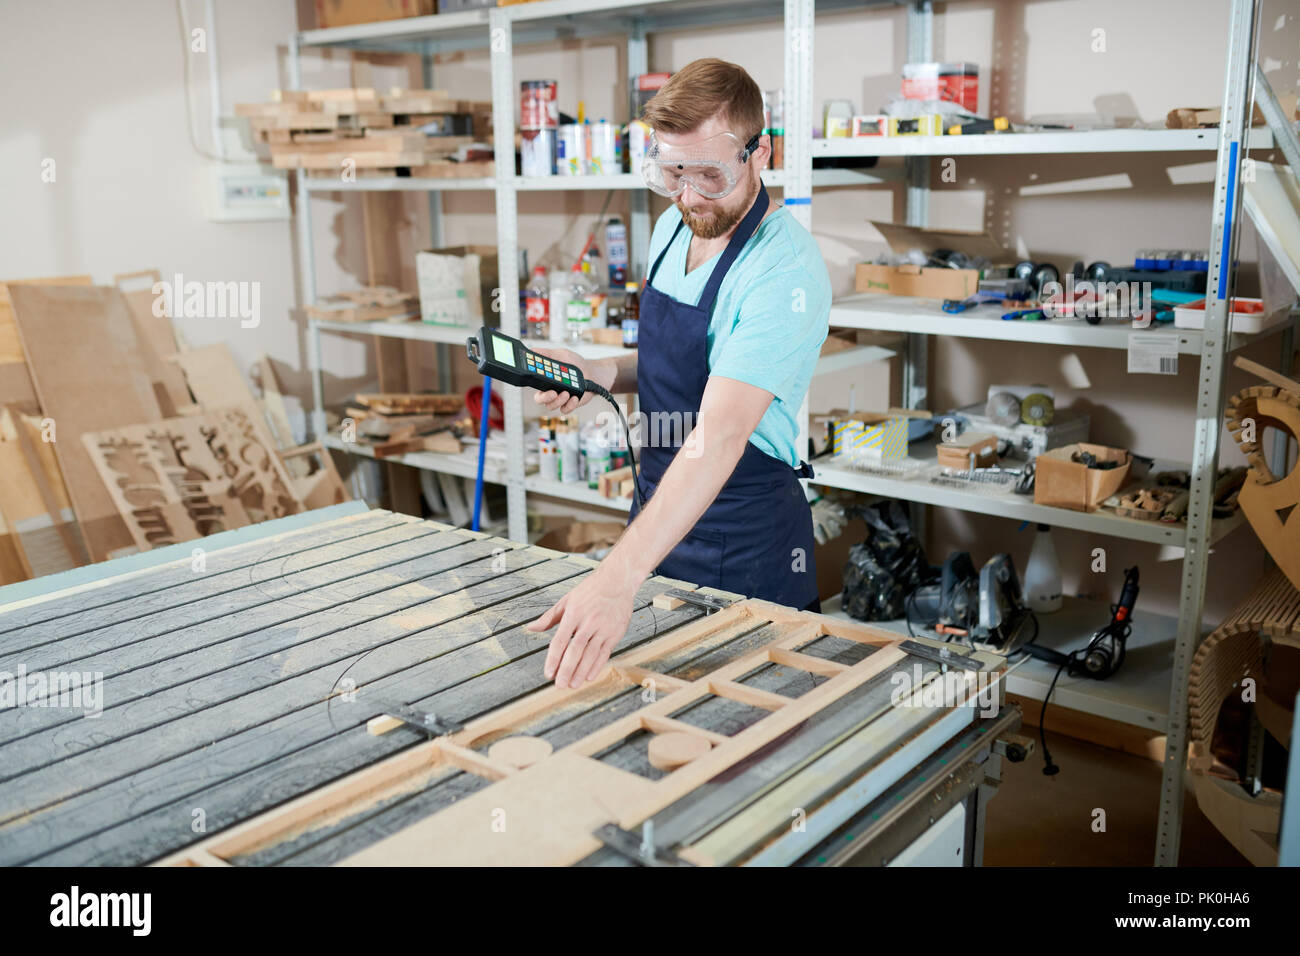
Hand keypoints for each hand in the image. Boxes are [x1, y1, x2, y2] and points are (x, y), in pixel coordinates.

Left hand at [526, 566, 637, 687]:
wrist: (618, 580)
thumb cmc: (590, 590)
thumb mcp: (567, 600)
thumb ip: (549, 617)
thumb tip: (531, 628)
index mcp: (573, 614)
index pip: (560, 641)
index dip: (554, 659)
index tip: (548, 673)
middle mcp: (588, 622)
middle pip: (575, 650)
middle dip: (566, 669)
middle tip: (560, 685)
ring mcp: (603, 628)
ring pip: (590, 654)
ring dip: (581, 671)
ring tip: (573, 684)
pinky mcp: (615, 633)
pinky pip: (604, 653)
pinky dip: (597, 666)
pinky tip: (589, 676)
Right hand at [531, 346, 608, 415]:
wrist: (592, 372)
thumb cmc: (575, 363)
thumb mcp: (560, 354)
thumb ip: (546, 353)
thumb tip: (532, 351)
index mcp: (545, 378)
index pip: (534, 382)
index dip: (533, 381)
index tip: (538, 376)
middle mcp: (550, 390)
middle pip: (540, 399)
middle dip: (544, 398)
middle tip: (553, 393)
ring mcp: (559, 398)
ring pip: (551, 406)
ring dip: (558, 401)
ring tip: (567, 393)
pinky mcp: (569, 404)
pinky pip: (564, 410)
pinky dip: (569, 405)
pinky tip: (574, 398)